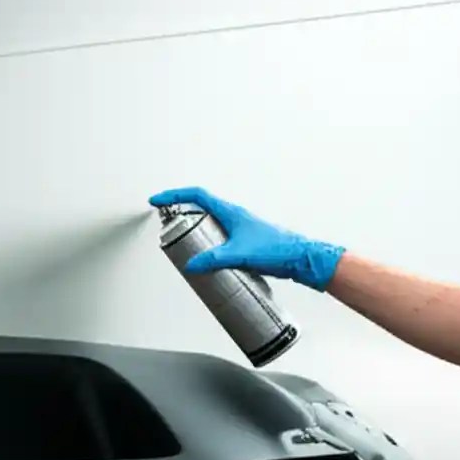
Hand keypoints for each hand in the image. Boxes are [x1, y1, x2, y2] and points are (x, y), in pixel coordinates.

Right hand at [148, 187, 344, 290]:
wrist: (301, 259)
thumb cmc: (278, 249)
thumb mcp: (240, 255)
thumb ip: (214, 260)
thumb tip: (192, 265)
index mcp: (230, 212)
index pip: (196, 195)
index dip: (174, 195)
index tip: (158, 200)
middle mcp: (234, 216)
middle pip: (201, 205)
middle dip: (179, 209)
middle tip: (166, 218)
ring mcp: (240, 228)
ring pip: (210, 221)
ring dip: (193, 225)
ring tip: (181, 239)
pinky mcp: (244, 241)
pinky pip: (219, 236)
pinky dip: (207, 240)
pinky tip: (206, 257)